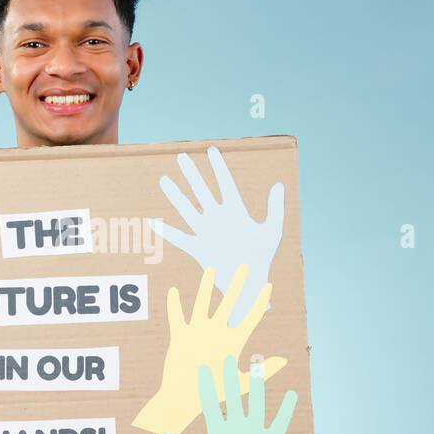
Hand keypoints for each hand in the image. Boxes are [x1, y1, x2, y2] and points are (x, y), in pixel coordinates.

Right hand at [131, 265, 285, 433]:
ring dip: (205, 287)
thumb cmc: (214, 393)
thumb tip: (285, 360)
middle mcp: (217, 333)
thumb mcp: (242, 382)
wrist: (186, 399)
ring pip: (203, 303)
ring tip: (210, 269)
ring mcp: (198, 333)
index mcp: (233, 341)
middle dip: (237, 285)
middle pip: (229, 302)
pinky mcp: (180, 337)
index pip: (251, 317)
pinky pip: (177, 317)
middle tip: (244, 266)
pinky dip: (174, 305)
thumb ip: (262, 371)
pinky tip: (173, 291)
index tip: (268, 285)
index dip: (260, 301)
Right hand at [151, 145, 283, 325]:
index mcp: (236, 211)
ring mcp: (206, 232)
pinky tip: (153, 223)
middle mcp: (218, 218)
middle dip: (192, 174)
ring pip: (187, 209)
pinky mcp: (198, 248)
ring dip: (175, 195)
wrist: (249, 284)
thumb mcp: (272, 231)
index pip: (225, 183)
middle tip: (182, 156)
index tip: (211, 149)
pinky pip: (179, 238)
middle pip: (202, 191)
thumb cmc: (263, 259)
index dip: (218, 166)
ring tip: (163, 179)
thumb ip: (275, 208)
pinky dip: (166, 232)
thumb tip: (279, 184)